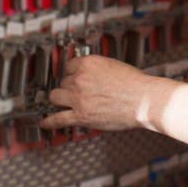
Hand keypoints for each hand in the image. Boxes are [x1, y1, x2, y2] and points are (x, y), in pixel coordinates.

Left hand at [40, 55, 160, 131]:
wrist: (143, 99)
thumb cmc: (135, 84)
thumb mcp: (113, 65)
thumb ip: (97, 69)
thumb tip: (90, 75)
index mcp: (88, 63)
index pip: (69, 66)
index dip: (72, 73)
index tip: (73, 78)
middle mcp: (80, 78)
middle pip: (63, 82)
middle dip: (69, 87)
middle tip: (76, 92)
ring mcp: (78, 98)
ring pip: (56, 97)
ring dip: (60, 100)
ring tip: (63, 103)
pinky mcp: (81, 116)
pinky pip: (58, 118)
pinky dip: (49, 121)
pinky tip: (44, 123)